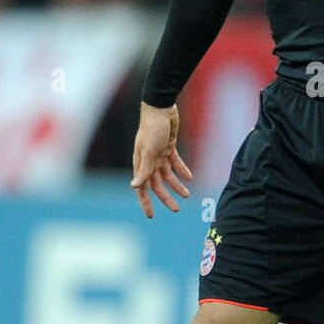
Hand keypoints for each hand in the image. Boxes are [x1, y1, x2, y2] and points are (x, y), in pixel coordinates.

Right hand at [131, 101, 192, 218]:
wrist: (160, 108)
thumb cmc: (152, 129)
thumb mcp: (149, 150)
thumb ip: (144, 169)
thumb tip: (135, 186)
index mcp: (141, 163)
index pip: (142, 188)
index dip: (146, 202)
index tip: (151, 215)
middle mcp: (148, 161)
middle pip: (157, 184)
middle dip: (166, 197)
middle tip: (176, 209)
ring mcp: (158, 154)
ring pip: (167, 175)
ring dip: (176, 185)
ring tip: (187, 194)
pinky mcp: (168, 146)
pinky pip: (175, 162)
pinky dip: (182, 170)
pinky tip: (189, 177)